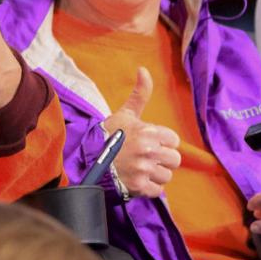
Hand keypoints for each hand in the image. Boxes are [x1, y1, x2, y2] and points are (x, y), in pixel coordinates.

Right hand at [103, 67, 181, 197]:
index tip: (150, 144)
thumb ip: (140, 93)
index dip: (163, 142)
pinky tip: (138, 179)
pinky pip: (158, 190)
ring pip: (167, 176)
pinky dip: (149, 187)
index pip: (174, 140)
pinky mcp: (138, 186)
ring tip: (141, 169)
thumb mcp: (125, 113)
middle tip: (146, 158)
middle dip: (162, 160)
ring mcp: (143, 169)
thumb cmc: (108, 135)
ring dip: (156, 174)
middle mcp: (147, 151)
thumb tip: (143, 69)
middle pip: (174, 160)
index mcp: (148, 131)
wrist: (86, 157)